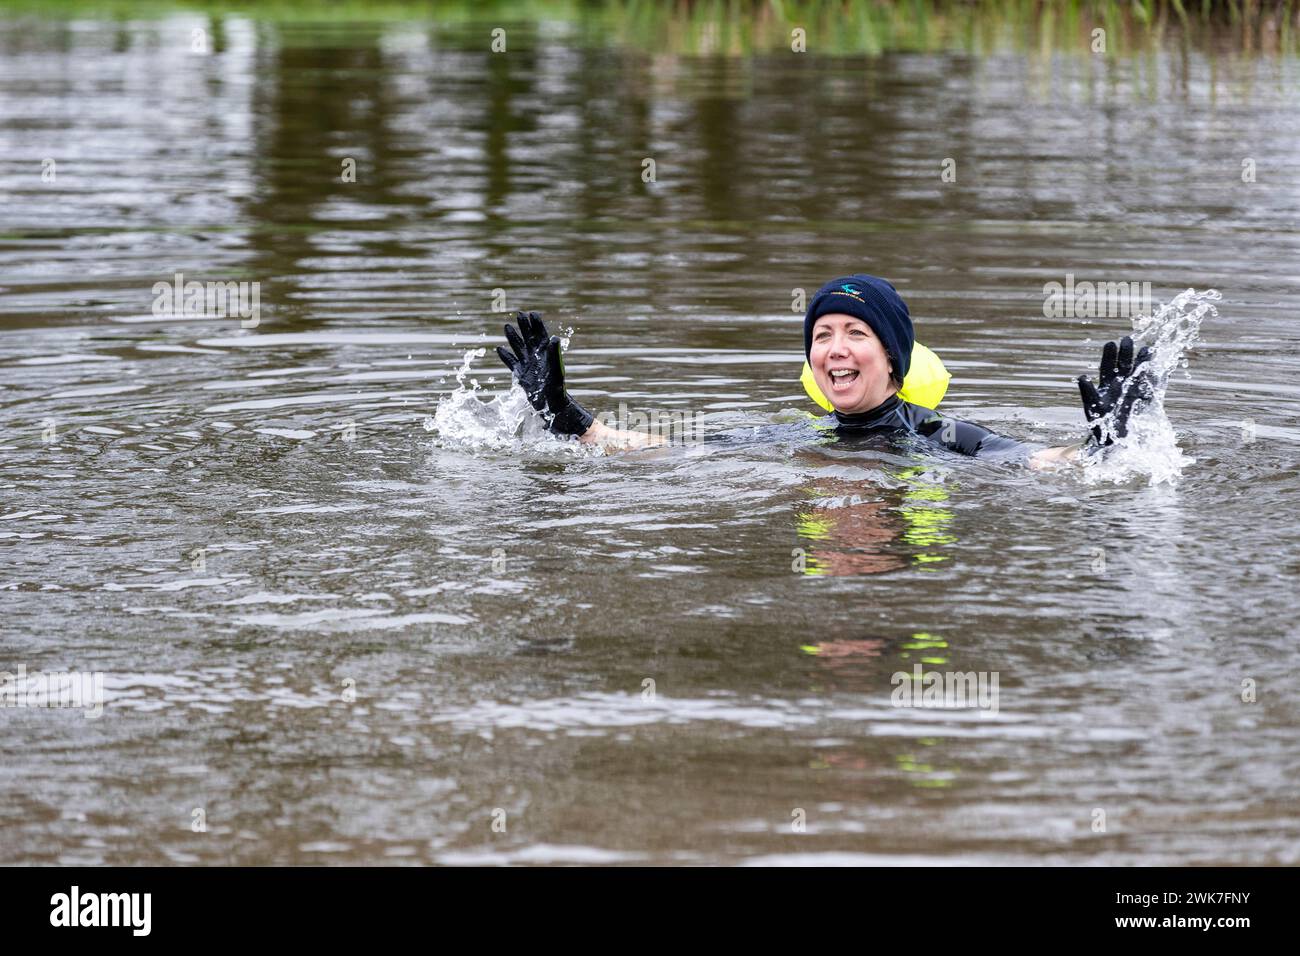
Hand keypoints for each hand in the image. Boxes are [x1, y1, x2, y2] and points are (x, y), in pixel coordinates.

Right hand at [495, 311, 593, 437]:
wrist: (551, 406)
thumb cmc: (556, 388)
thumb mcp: (556, 369)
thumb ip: (554, 353)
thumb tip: (554, 338)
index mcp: (546, 353)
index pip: (541, 335)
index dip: (536, 324)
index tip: (531, 313)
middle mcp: (537, 357)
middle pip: (529, 338)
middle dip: (524, 326)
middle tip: (519, 314)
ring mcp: (528, 365)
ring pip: (518, 348)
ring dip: (513, 338)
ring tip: (506, 326)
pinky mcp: (521, 375)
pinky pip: (511, 363)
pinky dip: (505, 356)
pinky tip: (499, 349)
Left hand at [1076, 335, 1154, 445]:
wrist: (1111, 440)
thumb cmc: (1099, 424)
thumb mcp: (1092, 407)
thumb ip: (1088, 392)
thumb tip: (1081, 377)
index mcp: (1105, 386)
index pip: (1107, 367)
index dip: (1109, 355)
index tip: (1111, 343)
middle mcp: (1119, 386)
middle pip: (1123, 366)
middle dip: (1126, 353)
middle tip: (1127, 339)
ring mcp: (1132, 392)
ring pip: (1138, 373)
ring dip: (1142, 362)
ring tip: (1147, 349)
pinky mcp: (1143, 400)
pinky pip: (1151, 386)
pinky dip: (1156, 377)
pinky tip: (1160, 368)